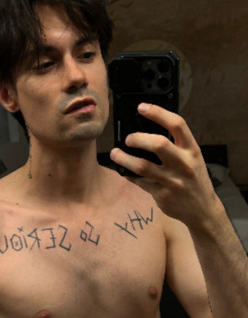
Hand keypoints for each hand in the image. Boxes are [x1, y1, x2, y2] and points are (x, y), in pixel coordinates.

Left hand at [110, 103, 219, 229]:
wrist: (202, 209)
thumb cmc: (193, 178)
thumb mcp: (192, 158)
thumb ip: (175, 146)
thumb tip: (145, 131)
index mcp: (192, 150)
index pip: (177, 125)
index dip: (158, 113)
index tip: (142, 107)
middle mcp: (184, 164)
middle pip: (159, 144)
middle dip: (138, 138)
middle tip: (128, 139)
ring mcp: (172, 181)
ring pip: (143, 166)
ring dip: (124, 158)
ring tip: (115, 153)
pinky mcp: (162, 195)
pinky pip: (139, 182)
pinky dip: (128, 174)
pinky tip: (123, 170)